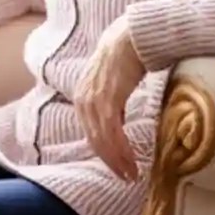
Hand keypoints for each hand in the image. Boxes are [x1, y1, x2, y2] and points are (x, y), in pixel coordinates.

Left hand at [76, 14, 145, 181]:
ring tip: (132, 174)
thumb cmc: (125, 59)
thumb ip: (111, 104)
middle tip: (126, 178)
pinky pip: (112, 131)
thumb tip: (118, 122)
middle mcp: (82, 100)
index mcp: (82, 98)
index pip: (90, 132)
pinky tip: (132, 160)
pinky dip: (121, 149)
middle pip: (94, 140)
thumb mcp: (112, 85)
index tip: (117, 168)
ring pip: (102, 139)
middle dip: (110, 162)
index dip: (103, 153)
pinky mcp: (107, 99)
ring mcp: (93, 100)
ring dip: (118, 160)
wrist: (130, 37)